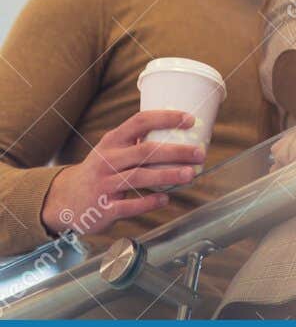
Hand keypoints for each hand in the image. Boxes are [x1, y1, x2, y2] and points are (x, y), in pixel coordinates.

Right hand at [41, 110, 206, 236]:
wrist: (64, 200)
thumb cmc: (100, 170)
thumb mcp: (112, 149)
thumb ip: (138, 140)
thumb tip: (178, 130)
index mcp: (112, 141)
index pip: (140, 121)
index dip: (166, 118)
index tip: (190, 120)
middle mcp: (107, 160)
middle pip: (145, 151)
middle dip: (176, 152)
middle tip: (200, 153)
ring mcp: (104, 184)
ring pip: (140, 177)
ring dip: (168, 175)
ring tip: (190, 174)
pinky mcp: (103, 208)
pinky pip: (129, 205)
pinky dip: (149, 202)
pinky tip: (165, 199)